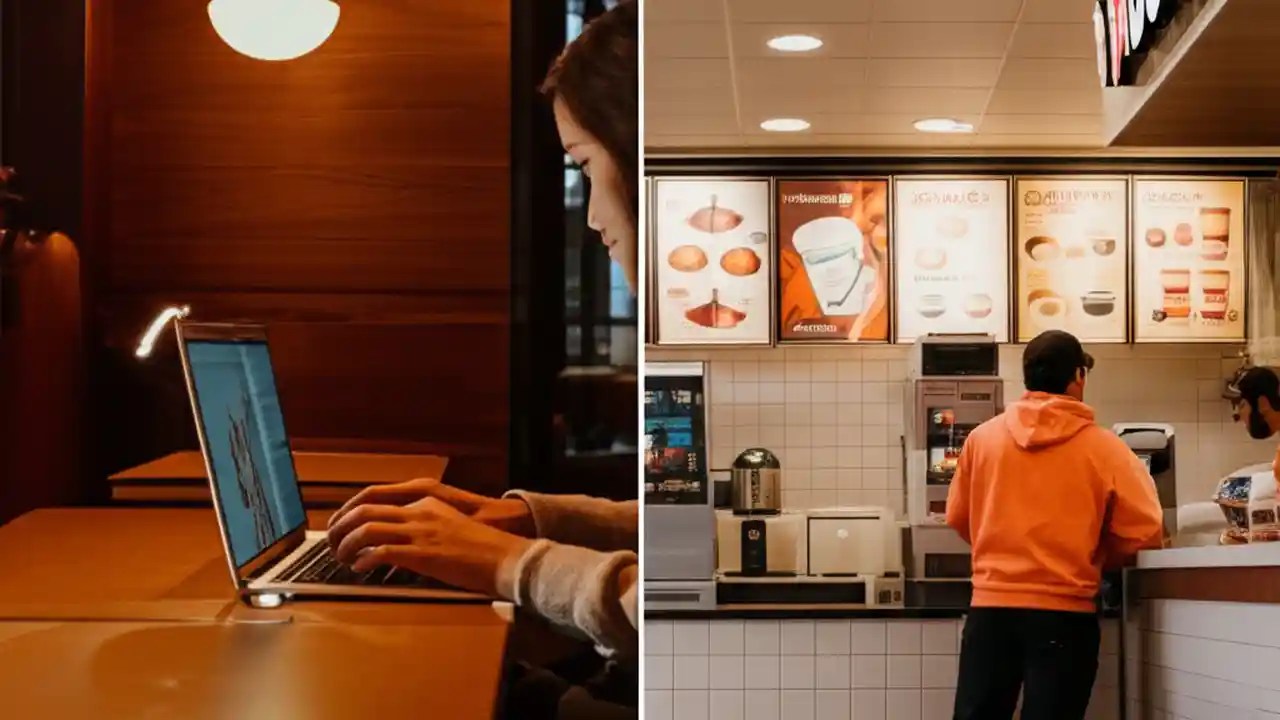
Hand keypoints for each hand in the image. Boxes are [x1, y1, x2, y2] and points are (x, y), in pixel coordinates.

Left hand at [327, 477, 534, 540]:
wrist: (504, 556)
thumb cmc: (482, 547)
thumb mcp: (449, 526)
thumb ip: (423, 528)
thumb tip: (399, 543)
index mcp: (425, 501)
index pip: (375, 497)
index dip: (350, 510)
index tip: (338, 525)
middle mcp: (419, 511)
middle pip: (364, 509)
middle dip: (340, 526)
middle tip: (331, 543)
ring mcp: (420, 531)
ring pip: (367, 528)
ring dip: (347, 544)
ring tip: (341, 557)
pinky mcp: (422, 553)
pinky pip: (381, 551)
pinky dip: (364, 559)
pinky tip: (360, 568)